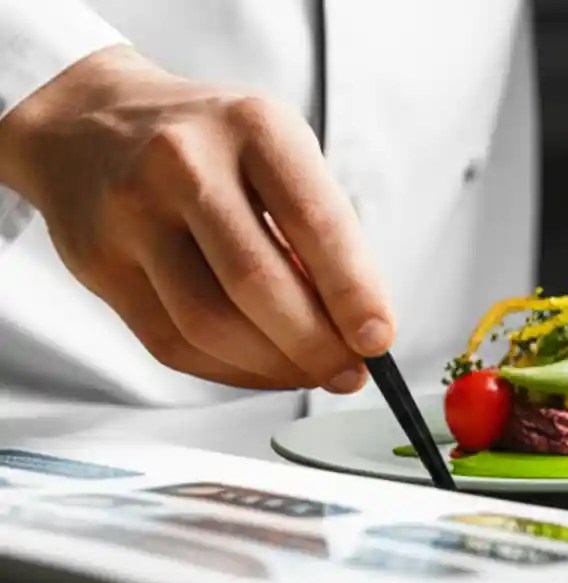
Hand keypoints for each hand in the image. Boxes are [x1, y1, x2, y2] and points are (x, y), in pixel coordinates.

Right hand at [0, 45, 393, 392]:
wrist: (88, 124)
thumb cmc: (212, 146)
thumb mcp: (277, 153)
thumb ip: (316, 232)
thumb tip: (353, 329)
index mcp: (254, 126)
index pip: (315, 221)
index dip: (353, 292)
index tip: (379, 340)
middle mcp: (186, 162)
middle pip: (257, 282)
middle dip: (316, 344)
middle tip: (351, 373)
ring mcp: (132, 212)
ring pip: (209, 324)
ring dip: (274, 367)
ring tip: (312, 374)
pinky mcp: (99, 263)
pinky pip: (171, 343)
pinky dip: (230, 371)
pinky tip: (262, 368)